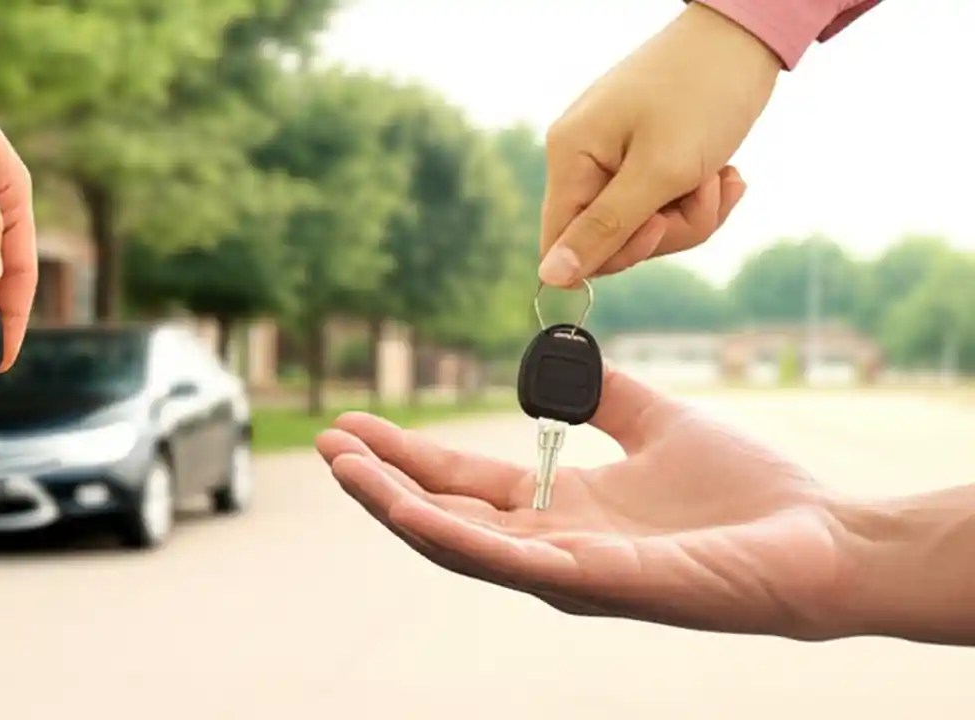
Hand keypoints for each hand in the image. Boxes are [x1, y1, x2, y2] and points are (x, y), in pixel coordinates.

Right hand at [315, 368, 859, 640]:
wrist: (820, 539)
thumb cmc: (748, 493)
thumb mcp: (659, 423)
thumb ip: (609, 396)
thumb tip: (571, 360)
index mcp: (562, 510)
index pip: (463, 481)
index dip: (407, 454)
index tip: (355, 423)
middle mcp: (553, 547)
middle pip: (445, 513)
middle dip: (382, 481)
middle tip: (326, 444)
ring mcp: (572, 572)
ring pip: (463, 544)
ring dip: (398, 507)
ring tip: (347, 469)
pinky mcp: (603, 583)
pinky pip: (517, 565)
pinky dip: (459, 540)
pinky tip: (415, 511)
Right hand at [538, 3, 781, 285]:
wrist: (745, 36)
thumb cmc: (703, 93)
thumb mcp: (659, 171)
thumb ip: (605, 229)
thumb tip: (550, 277)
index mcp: (570, 156)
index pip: (562, 243)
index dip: (613, 254)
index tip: (660, 225)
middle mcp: (581, 157)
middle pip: (610, 239)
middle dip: (668, 228)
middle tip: (703, 190)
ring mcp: (611, 155)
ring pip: (642, 225)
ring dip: (691, 212)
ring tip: (721, 175)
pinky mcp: (641, 153)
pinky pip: (660, 202)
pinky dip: (696, 196)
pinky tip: (723, 172)